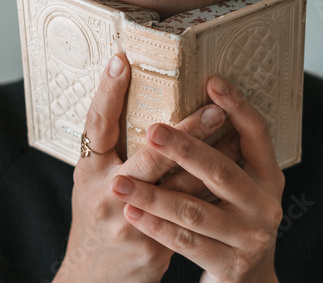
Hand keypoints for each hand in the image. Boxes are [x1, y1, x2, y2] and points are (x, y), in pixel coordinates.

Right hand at [54, 53, 238, 282]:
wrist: (95, 278)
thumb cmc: (97, 217)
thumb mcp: (93, 179)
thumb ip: (114, 147)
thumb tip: (140, 95)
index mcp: (88, 172)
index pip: (96, 125)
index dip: (107, 92)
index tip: (121, 61)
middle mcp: (105, 195)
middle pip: (150, 157)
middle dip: (187, 132)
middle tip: (214, 108)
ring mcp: (129, 224)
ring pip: (180, 187)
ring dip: (211, 158)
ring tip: (234, 134)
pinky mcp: (152, 247)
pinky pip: (191, 214)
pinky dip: (211, 189)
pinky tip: (233, 169)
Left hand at [110, 75, 284, 282]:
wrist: (247, 281)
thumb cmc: (232, 220)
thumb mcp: (239, 186)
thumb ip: (222, 154)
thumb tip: (189, 102)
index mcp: (268, 175)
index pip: (257, 132)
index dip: (238, 105)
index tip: (211, 82)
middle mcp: (265, 204)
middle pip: (221, 170)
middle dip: (184, 148)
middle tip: (153, 131)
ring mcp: (249, 237)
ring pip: (194, 210)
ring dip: (153, 196)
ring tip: (120, 183)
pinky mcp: (230, 265)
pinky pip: (185, 243)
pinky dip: (156, 226)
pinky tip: (132, 213)